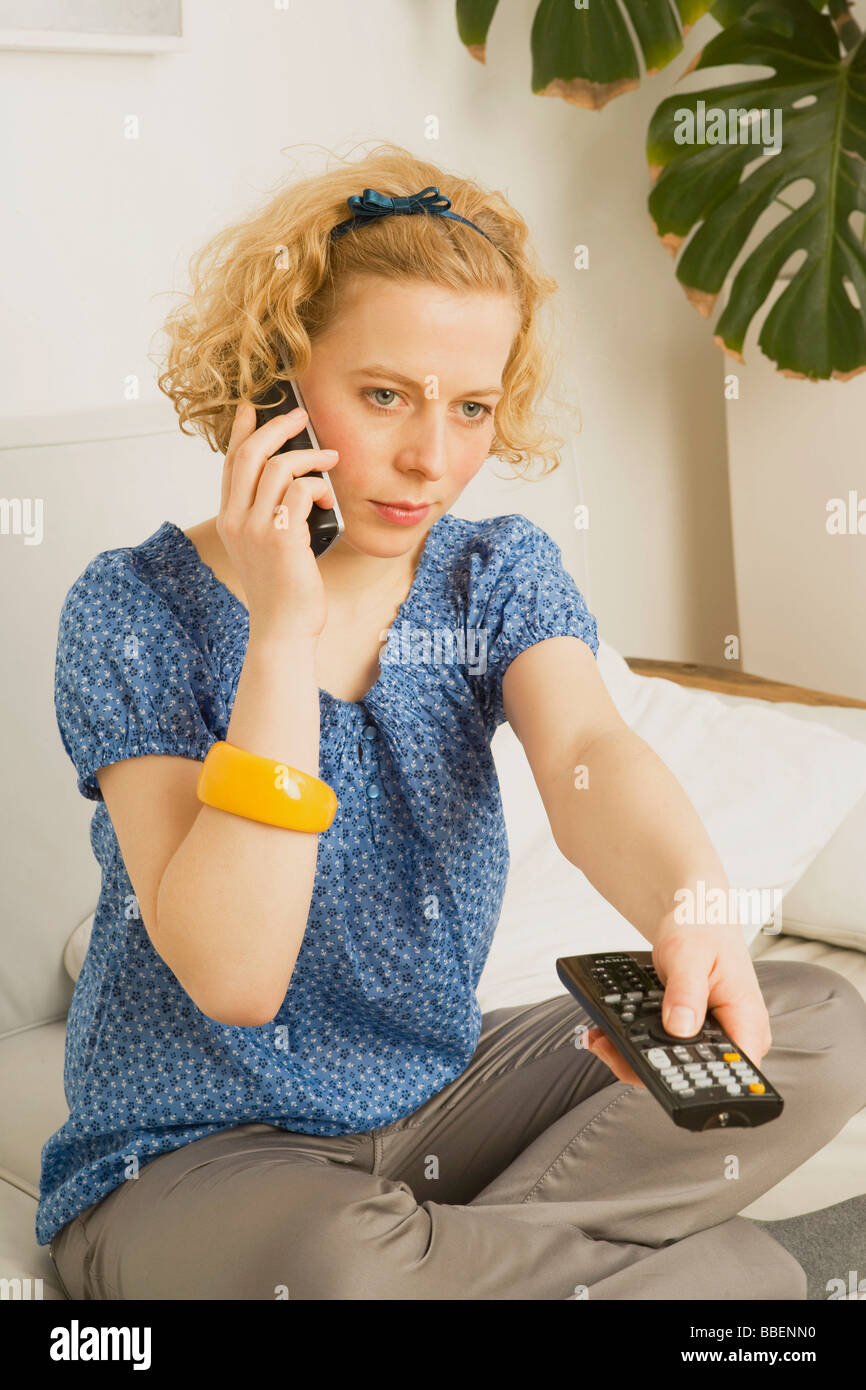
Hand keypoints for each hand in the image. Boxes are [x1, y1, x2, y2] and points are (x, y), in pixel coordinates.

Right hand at [217, 399, 339, 641]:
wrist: (283, 628)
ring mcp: (255, 528)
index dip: (242, 431)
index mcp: (229, 520)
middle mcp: (236, 520)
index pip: (231, 463)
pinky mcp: (280, 537)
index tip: (252, 407)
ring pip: (277, 467)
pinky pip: (299, 490)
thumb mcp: (266, 548)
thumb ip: (269, 516)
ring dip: (309, 458)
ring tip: (330, 461)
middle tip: (301, 418)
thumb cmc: (282, 590)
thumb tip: (295, 483)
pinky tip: (326, 497)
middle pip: (249, 454)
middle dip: (277, 427)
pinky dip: (317, 486)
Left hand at [583, 916, 771, 1088]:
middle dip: (648, 1066)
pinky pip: (663, 1049)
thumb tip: (680, 1028)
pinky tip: (610, 1033)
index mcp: (747, 1022)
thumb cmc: (702, 927)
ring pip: (673, 1065)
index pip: (731, 1073)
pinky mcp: (690, 1035)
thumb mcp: (690, 954)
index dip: (696, 1084)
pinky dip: (635, 1043)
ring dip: (634, 1056)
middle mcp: (733, 1037)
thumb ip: (687, 991)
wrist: (695, 915)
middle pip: (694, 1074)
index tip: (653, 1074)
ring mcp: (710, 1039)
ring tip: (601, 1038)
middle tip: (609, 1047)